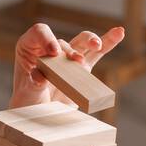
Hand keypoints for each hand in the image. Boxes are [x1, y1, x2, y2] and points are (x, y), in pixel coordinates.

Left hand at [8, 24, 124, 108]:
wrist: (37, 113)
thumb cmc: (27, 101)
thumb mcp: (26, 94)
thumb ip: (33, 84)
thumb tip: (40, 76)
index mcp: (29, 47)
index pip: (39, 33)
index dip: (47, 39)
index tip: (54, 53)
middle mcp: (49, 49)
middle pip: (63, 40)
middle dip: (71, 48)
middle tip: (75, 60)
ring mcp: (67, 58)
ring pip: (82, 43)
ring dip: (92, 42)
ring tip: (97, 46)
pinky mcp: (81, 68)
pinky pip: (96, 53)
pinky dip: (108, 43)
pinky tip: (119, 32)